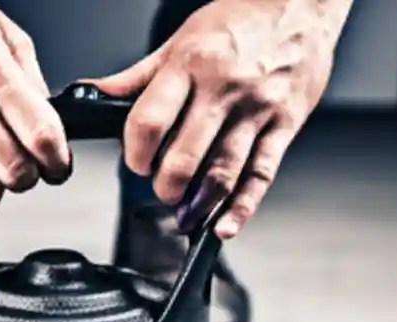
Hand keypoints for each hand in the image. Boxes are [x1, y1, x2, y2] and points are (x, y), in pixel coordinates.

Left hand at [91, 0, 351, 238]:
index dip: (135, 154)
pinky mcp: (285, 124)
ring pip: (223, 171)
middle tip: (161, 191)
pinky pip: (262, 174)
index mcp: (190, 66)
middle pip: (185, 156)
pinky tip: (225, 225)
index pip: (149, 122)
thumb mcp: (180, 40)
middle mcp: (224, 89)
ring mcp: (257, 109)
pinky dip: (243, 207)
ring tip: (186, 217)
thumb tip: (94, 95)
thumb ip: (138, 77)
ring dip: (199, 204)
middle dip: (166, 186)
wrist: (302, 3)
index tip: (136, 164)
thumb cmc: (240, 19)